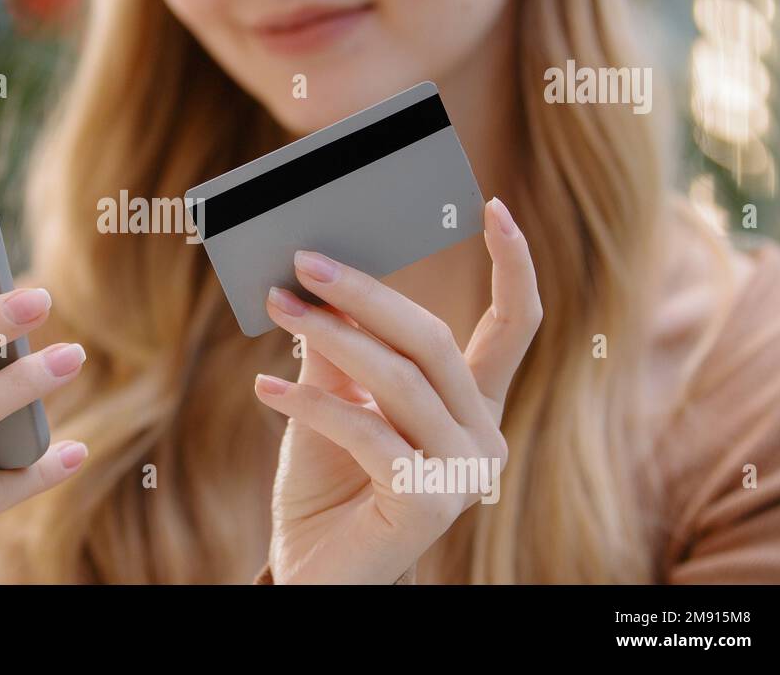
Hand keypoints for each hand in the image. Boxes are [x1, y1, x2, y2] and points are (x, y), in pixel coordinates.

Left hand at [255, 198, 540, 583]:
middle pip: (436, 342)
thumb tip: (324, 277)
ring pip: (400, 380)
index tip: (495, 207)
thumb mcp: (333, 403)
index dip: (513, 267)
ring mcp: (462, 475)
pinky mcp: (426, 504)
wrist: (312, 572)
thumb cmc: (326, 486)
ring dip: (332, 335)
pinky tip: (266, 388)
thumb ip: (340, 348)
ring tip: (280, 303)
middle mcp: (483, 439)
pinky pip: (365, 431)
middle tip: (307, 260)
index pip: (513, 328)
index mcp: (472, 407)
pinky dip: (310, 405)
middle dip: (370, 294)